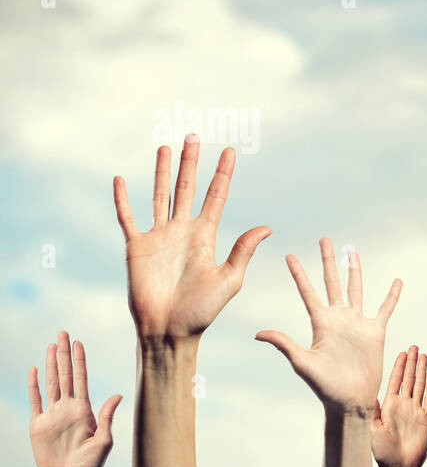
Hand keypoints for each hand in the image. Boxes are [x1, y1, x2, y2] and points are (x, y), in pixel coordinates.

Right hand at [27, 332, 121, 466]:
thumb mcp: (103, 442)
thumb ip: (107, 418)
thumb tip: (118, 395)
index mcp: (85, 411)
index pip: (81, 379)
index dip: (80, 360)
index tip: (79, 342)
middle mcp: (68, 409)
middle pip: (66, 375)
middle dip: (64, 354)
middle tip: (63, 333)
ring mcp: (52, 416)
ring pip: (51, 383)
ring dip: (51, 364)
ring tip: (52, 345)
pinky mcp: (38, 426)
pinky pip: (35, 401)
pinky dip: (34, 385)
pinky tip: (36, 369)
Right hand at [113, 136, 271, 339]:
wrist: (169, 330)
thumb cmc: (202, 311)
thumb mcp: (228, 279)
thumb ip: (243, 251)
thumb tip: (266, 227)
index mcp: (206, 236)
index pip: (216, 197)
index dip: (222, 174)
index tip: (230, 151)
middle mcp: (182, 231)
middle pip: (187, 188)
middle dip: (192, 163)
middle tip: (195, 135)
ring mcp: (159, 237)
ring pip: (160, 195)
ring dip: (163, 172)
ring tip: (167, 146)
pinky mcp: (136, 247)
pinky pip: (128, 217)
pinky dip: (123, 199)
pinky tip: (120, 179)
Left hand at [255, 239, 401, 411]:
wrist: (350, 401)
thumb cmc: (325, 387)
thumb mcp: (303, 364)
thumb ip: (285, 345)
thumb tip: (259, 334)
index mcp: (321, 323)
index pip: (308, 292)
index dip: (299, 274)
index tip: (289, 256)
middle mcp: (338, 319)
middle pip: (333, 282)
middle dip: (328, 262)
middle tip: (324, 240)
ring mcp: (357, 323)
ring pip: (356, 289)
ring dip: (354, 270)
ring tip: (352, 252)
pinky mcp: (375, 332)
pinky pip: (385, 309)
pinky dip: (391, 296)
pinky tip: (396, 281)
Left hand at [372, 346, 426, 466]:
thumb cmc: (383, 452)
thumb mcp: (372, 429)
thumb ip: (373, 411)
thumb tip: (371, 394)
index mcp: (389, 406)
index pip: (395, 381)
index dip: (398, 367)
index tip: (401, 353)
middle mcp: (403, 406)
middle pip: (408, 379)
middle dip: (411, 362)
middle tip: (413, 346)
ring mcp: (416, 411)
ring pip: (419, 385)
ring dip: (421, 370)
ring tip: (424, 355)